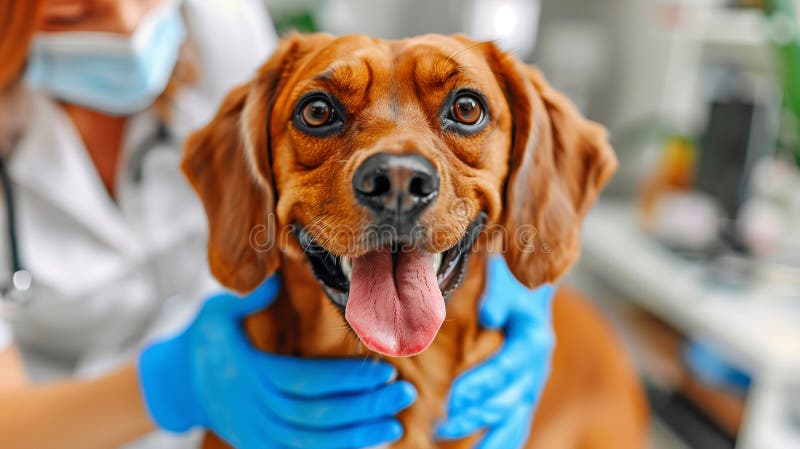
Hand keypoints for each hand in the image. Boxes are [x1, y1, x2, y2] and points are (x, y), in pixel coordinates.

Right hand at [138, 276, 415, 448]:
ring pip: (309, 443)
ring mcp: (253, 432)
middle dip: (362, 407)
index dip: (345, 378)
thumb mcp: (217, 311)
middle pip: (314, 415)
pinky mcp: (257, 445)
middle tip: (403, 393)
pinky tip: (366, 445)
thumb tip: (276, 279)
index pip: (304, 380)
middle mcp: (252, 407)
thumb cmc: (207, 338)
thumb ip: (248, 299)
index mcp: (247, 372)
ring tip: (395, 426)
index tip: (383, 369)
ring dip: (355, 437)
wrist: (178, 382)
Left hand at [435, 256, 554, 447]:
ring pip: (512, 421)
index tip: (452, 397)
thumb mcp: (505, 280)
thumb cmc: (507, 283)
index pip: (506, 369)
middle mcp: (535, 368)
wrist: (525, 288)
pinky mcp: (522, 397)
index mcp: (532, 340)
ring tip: (446, 441)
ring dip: (483, 439)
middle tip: (440, 426)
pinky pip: (515, 428)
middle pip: (507, 400)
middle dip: (473, 415)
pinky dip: (498, 443)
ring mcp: (530, 386)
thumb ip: (498, 295)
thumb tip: (487, 314)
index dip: (480, 385)